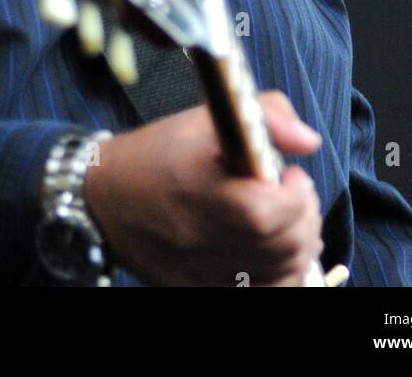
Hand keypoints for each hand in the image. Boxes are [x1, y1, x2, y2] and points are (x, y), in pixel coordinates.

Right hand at [83, 90, 323, 286]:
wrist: (104, 200)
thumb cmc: (156, 155)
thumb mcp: (205, 119)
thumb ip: (266, 116)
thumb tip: (308, 140)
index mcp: (211, 192)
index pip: (277, 210)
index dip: (296, 191)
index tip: (287, 174)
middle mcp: (209, 239)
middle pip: (288, 246)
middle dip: (303, 217)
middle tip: (290, 197)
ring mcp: (206, 275)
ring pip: (284, 275)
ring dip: (296, 247)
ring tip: (283, 224)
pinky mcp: (201, 292)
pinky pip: (263, 295)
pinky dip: (279, 278)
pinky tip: (270, 256)